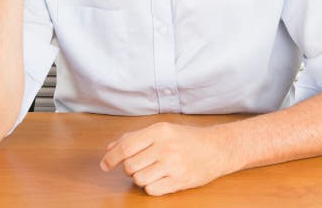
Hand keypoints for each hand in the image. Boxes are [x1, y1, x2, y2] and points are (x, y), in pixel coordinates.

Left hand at [100, 122, 234, 195]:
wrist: (217, 148)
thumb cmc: (187, 138)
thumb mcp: (162, 130)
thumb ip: (135, 137)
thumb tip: (110, 147)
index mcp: (159, 131)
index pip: (126, 146)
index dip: (111, 158)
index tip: (104, 165)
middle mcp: (165, 147)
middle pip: (130, 165)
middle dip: (128, 168)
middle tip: (139, 165)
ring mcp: (173, 165)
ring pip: (138, 179)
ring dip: (140, 178)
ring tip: (151, 171)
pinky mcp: (180, 180)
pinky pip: (152, 190)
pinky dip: (150, 187)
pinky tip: (159, 179)